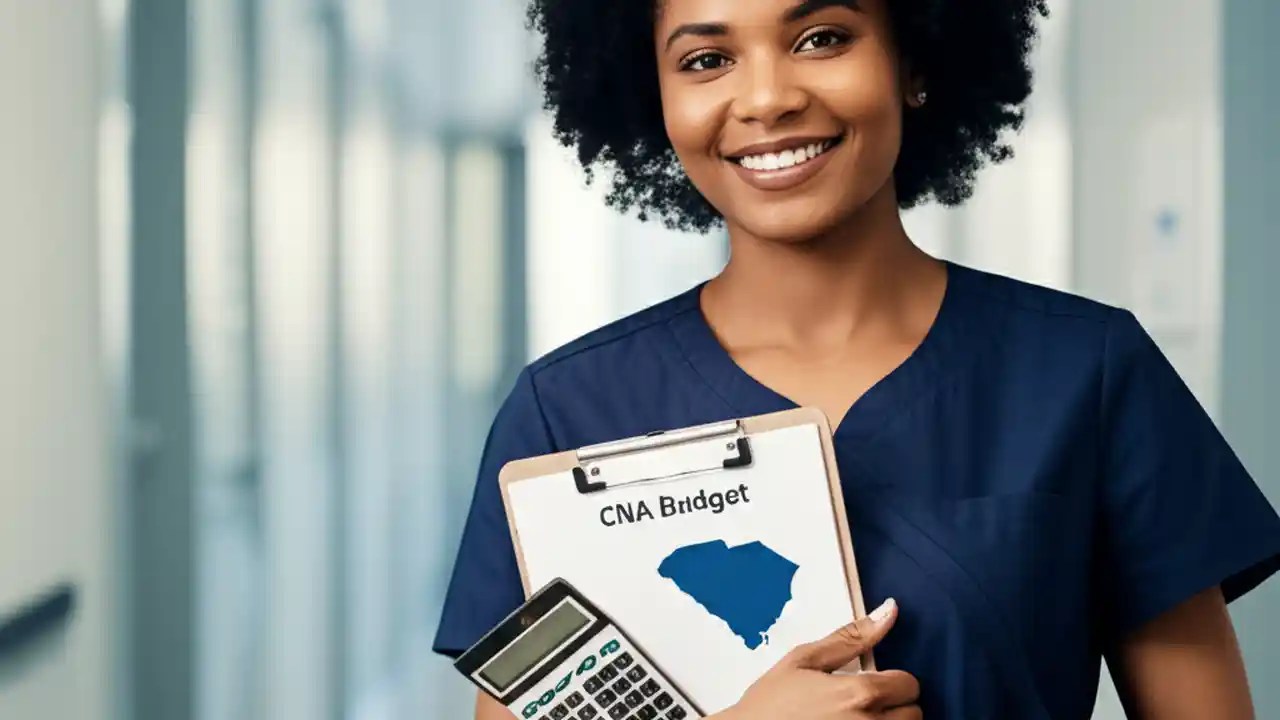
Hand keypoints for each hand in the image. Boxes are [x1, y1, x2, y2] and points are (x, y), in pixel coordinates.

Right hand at [721, 598, 920, 719]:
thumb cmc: (772, 702)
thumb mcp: (805, 660)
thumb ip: (851, 637)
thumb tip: (890, 610)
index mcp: (859, 694)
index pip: (909, 684)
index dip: (892, 680)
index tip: (871, 683)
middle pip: (914, 714)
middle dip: (894, 706)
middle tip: (863, 705)